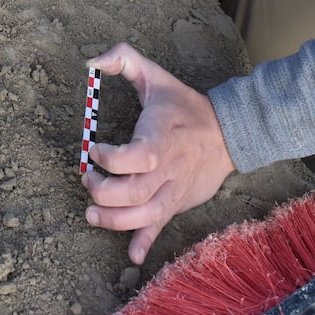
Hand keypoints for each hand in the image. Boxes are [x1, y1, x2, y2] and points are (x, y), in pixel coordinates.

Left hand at [82, 42, 235, 264]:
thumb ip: (123, 58)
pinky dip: (145, 243)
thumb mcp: (155, 75)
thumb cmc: (182, 105)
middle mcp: (167, 170)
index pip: (135, 159)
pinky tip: (133, 256)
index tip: (94, 149)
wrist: (227, 133)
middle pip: (135, 194)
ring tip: (92, 214)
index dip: (109, 159)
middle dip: (103, 192)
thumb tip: (92, 59)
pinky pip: (161, 228)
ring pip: (145, 216)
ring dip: (114, 221)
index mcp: (160, 139)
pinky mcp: (176, 203)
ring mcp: (173, 190)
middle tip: (88, 179)